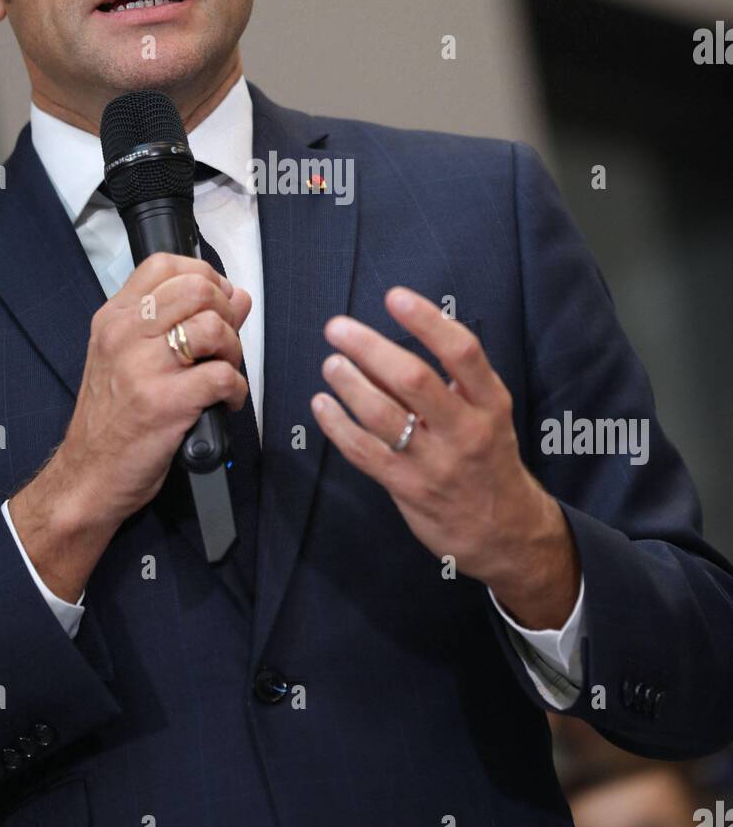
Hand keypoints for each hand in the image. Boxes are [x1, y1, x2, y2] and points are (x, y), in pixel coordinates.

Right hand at [54, 252, 251, 525]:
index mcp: (114, 318)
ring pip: (213, 328)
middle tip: (223, 341)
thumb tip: (236, 296)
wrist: (88, 475)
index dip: (204, 275)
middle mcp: (124, 335)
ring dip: (234, 351)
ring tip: (224, 371)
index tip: (216, 300)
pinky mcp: (165, 403)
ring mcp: (143, 368)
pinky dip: (236, 390)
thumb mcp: (130, 357)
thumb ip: (179, 321)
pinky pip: (222, 377)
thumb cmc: (111, 418)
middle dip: (226, 313)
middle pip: (197, 289)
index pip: (165, 264)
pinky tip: (225, 401)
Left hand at [310, 286, 579, 628]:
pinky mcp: (408, 488)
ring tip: (331, 363)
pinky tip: (323, 405)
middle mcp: (465, 430)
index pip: (461, 352)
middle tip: (338, 328)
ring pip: (383, 416)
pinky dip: (337, 426)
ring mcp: (436, 462)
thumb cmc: (488, 458)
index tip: (395, 297)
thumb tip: (389, 346)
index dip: (427, 320)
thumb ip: (449, 382)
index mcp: (490, 402)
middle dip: (370, 348)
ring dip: (349, 384)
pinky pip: (365, 452)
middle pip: (413, 379)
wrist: (504, 529)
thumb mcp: (487, 414)